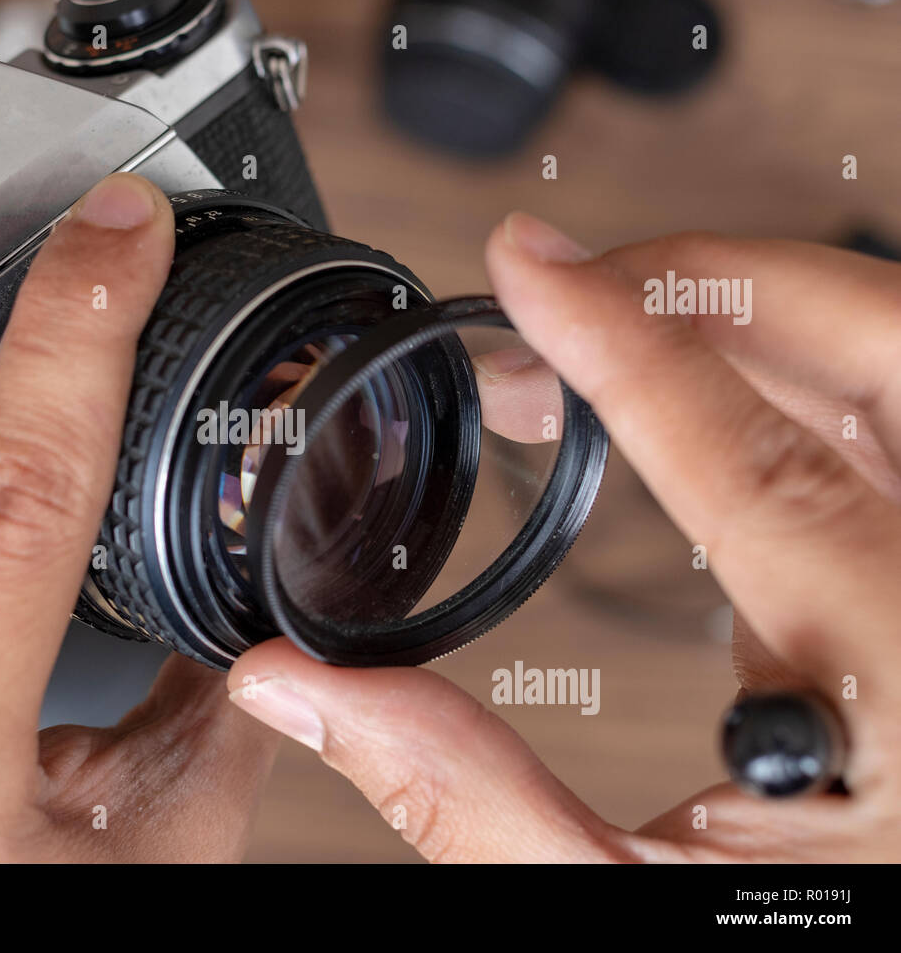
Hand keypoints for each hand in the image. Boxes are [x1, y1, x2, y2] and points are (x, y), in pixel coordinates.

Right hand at [228, 214, 900, 861]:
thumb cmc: (819, 949)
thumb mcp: (632, 905)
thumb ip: (467, 799)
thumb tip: (306, 694)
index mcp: (893, 669)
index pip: (744, 455)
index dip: (616, 342)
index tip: (529, 264)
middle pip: (870, 345)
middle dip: (702, 287)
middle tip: (564, 299)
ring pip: (887, 369)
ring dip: (742, 328)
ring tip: (593, 361)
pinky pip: (883, 430)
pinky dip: (782, 388)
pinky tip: (691, 427)